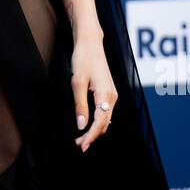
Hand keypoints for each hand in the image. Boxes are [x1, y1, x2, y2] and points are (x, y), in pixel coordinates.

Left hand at [71, 34, 116, 151]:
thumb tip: (81, 125)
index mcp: (106, 95)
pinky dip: (97, 122)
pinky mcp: (108, 92)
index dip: (91, 136)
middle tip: (78, 145)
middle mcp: (112, 96)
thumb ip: (79, 104)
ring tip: (81, 138)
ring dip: (94, 130)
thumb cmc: (83, 59)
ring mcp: (112, 94)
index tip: (82, 145)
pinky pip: (105, 112)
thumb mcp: (77, 82)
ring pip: (106, 119)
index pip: (100, 122)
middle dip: (92, 136)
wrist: (90, 43)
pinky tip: (89, 126)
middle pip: (105, 124)